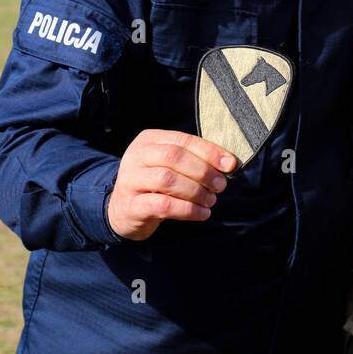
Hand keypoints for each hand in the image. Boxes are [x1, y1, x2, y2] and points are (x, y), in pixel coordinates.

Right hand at [107, 129, 236, 240]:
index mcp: (149, 140)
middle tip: (220, 186)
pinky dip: (187, 210)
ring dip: (196, 191)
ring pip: (167, 179)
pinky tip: (201, 213)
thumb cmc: (154, 185)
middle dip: (203, 171)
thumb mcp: (170, 166)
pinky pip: (163, 205)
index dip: (209, 151)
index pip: (183, 140)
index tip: (230, 165)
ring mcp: (130, 180)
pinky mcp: (130, 206)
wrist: (123, 211)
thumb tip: (228, 163)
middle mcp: (136, 156)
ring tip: (211, 200)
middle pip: (174, 157)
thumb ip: (194, 160)